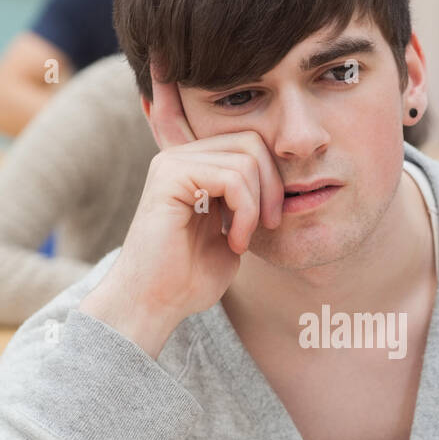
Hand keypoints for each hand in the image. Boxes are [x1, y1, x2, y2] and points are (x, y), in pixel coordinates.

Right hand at [79, 65, 285, 356]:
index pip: (243, 133)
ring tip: (245, 238)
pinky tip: (235, 240)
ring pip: (247, 157)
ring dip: (259, 204)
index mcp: (194, 165)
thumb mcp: (232, 234)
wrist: (155, 305)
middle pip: (253, 141)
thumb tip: (283, 172)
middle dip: (273, 185)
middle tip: (269, 226)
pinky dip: (246, 211)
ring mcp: (172, 162)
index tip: (272, 215)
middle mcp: (180, 155)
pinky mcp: (169, 176)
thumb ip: (248, 202)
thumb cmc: (191, 278)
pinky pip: (232, 177)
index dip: (270, 165)